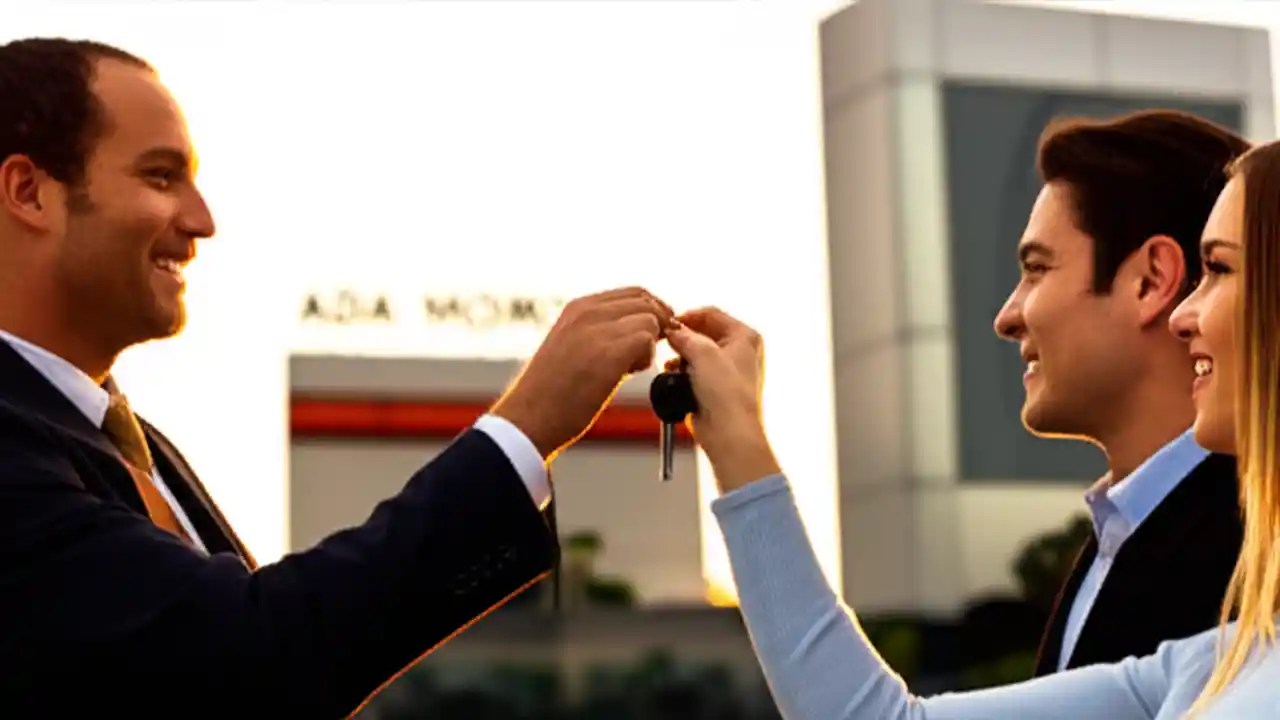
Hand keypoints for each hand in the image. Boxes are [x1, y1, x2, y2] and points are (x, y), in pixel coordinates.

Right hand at [492, 287, 673, 459]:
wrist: (528, 419)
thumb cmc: (551, 393)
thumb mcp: (571, 346)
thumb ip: (600, 332)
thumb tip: (641, 331)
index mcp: (578, 307)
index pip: (634, 293)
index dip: (653, 312)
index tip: (653, 336)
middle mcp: (587, 311)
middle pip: (647, 301)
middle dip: (659, 325)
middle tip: (645, 353)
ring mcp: (596, 330)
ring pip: (651, 318)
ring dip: (650, 343)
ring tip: (629, 367)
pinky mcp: (607, 353)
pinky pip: (647, 339)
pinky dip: (646, 358)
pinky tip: (626, 374)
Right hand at [665, 307, 780, 492]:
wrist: (728, 432)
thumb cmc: (728, 396)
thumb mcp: (702, 353)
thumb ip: (684, 336)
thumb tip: (673, 330)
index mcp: (745, 336)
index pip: (711, 314)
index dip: (688, 316)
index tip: (669, 324)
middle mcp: (740, 352)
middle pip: (703, 333)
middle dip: (684, 339)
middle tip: (668, 342)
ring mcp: (728, 371)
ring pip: (697, 354)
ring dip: (681, 358)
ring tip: (672, 364)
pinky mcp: (715, 388)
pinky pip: (694, 373)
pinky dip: (682, 374)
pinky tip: (674, 378)